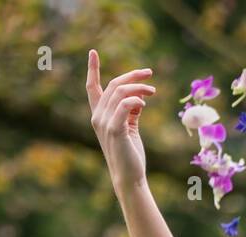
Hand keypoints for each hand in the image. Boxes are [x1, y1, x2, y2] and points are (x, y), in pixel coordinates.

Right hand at [85, 49, 155, 195]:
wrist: (129, 177)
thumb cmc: (130, 154)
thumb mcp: (130, 128)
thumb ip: (131, 111)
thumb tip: (139, 97)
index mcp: (99, 115)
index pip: (92, 88)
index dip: (92, 69)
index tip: (93, 52)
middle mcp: (98, 117)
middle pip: (113, 86)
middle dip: (132, 76)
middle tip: (150, 73)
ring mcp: (105, 123)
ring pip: (120, 93)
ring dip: (139, 88)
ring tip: (153, 91)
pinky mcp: (115, 130)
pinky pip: (124, 106)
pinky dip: (135, 100)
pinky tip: (145, 103)